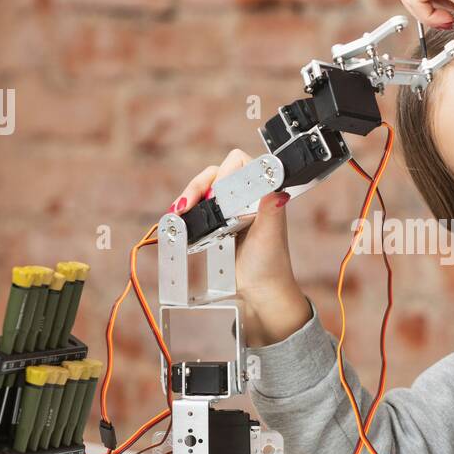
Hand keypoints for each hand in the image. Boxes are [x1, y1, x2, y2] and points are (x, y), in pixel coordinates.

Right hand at [169, 149, 310, 345]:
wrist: (259, 291)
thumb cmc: (271, 263)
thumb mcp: (270, 235)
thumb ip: (271, 212)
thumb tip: (277, 192)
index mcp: (260, 192)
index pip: (238, 163)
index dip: (224, 172)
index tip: (217, 194)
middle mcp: (243, 197)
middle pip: (215, 174)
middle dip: (199, 185)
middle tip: (189, 203)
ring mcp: (227, 210)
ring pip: (202, 189)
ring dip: (189, 195)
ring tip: (179, 210)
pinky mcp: (214, 224)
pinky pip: (196, 208)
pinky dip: (185, 210)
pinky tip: (177, 217)